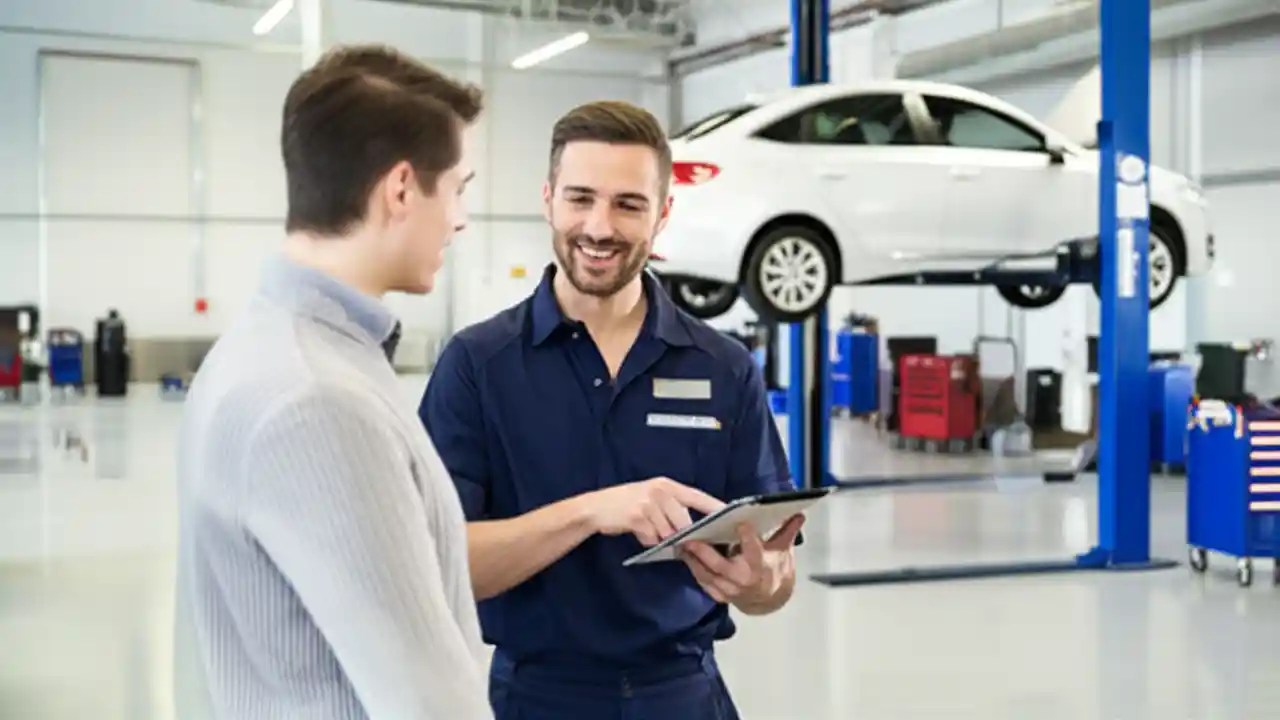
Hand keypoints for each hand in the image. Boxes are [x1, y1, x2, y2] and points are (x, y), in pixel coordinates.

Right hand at [586, 477, 724, 546]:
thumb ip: (671, 508)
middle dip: (681, 534)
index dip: (714, 507)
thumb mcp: (651, 498)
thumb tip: (690, 528)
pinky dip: (647, 540)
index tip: (730, 515)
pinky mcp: (637, 516)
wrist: (597, 507)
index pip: (697, 496)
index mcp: (667, 485)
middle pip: (683, 522)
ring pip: (668, 532)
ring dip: (661, 538)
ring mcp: (648, 503)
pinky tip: (638, 532)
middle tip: (674, 539)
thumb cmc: (627, 504)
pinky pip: (652, 537)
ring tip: (649, 530)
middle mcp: (660, 491)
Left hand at [680, 515, 804, 606]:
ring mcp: (729, 590)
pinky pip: (703, 582)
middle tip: (691, 536)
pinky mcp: (720, 595)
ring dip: (692, 560)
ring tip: (681, 543)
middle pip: (721, 565)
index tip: (742, 522)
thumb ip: (787, 531)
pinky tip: (685, 555)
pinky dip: (693, 569)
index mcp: (760, 567)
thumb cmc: (774, 568)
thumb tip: (799, 513)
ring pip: (707, 575)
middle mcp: (743, 580)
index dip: (748, 537)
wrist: (769, 598)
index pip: (754, 550)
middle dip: (704, 552)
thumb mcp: (782, 549)